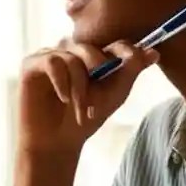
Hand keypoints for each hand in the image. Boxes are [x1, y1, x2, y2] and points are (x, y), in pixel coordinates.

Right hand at [17, 40, 157, 154]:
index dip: (125, 50)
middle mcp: (69, 50)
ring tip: (79, 108)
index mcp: (90, 54)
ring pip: (72, 56)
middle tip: (97, 101)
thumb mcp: (114, 94)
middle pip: (91, 46)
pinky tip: (64, 99)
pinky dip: (62, 82)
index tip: (136, 61)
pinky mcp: (31, 64)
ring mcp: (49, 55)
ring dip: (80, 87)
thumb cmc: (84, 118)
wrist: (56, 143)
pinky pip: (52, 62)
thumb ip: (131, 70)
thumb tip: (154, 52)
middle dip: (98, 72)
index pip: (110, 41)